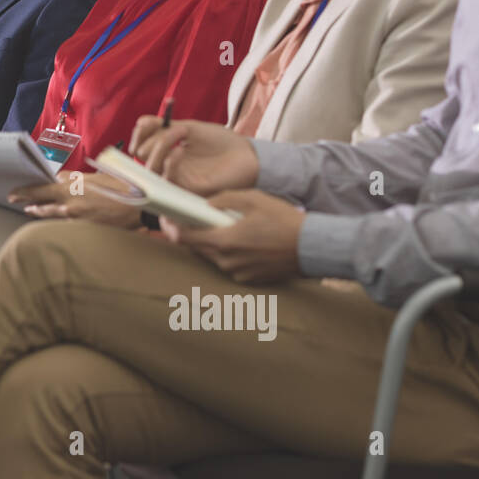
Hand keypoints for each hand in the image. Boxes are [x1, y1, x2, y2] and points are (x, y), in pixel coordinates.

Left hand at [9, 171, 140, 228]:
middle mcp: (71, 201)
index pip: (41, 188)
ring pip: (52, 215)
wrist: (140, 205)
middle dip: (27, 201)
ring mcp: (77, 217)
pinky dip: (60, 221)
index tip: (15, 192)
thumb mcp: (96, 177)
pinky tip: (57, 220)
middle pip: (41, 202)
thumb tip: (60, 178)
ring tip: (30, 210)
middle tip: (14, 199)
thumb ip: (75, 179)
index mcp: (73, 185)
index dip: (26, 191)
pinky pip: (66, 225)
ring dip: (40, 212)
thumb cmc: (121, 187)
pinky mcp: (84, 229)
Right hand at [129, 116, 258, 195]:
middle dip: (148, 140)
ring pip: (151, 168)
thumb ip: (166, 126)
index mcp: (167, 148)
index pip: (141, 143)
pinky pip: (168, 178)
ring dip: (158, 148)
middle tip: (165, 130)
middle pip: (142, 156)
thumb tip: (140, 121)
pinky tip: (180, 149)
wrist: (247, 157)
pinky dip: (169, 162)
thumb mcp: (191, 128)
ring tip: (177, 134)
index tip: (145, 124)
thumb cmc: (222, 142)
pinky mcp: (186, 188)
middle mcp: (168, 164)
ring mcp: (176, 177)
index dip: (138, 134)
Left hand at [162, 189, 304, 283]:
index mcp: (224, 241)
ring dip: (210, 242)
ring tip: (218, 226)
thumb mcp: (253, 199)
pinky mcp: (248, 279)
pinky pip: (228, 264)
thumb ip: (223, 199)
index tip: (166, 218)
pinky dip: (226, 252)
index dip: (170, 228)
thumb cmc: (284, 220)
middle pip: (196, 248)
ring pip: (211, 256)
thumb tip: (204, 204)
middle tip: (189, 218)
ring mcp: (237, 273)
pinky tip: (237, 240)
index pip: (184, 238)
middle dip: (190, 233)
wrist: (312, 247)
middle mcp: (227, 262)